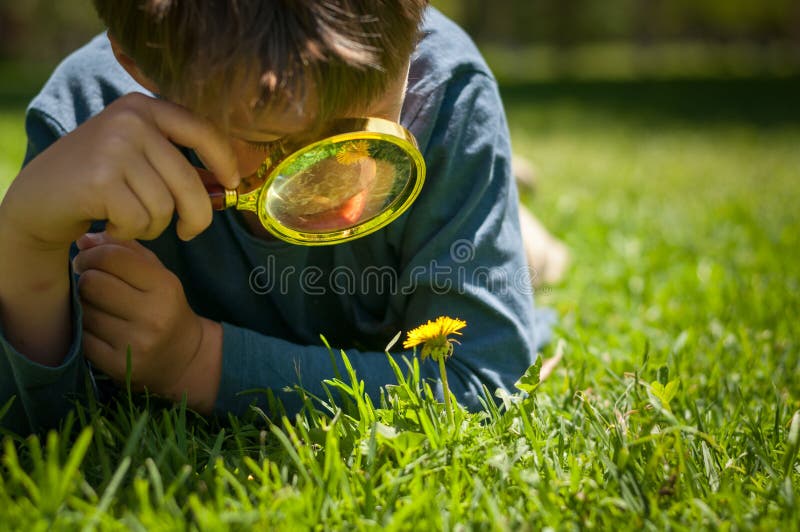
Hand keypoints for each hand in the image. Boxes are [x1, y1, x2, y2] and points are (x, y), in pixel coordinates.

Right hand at [2, 92, 239, 248]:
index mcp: (143, 107)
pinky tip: (110, 224)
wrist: (38, 199)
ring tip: (128, 219)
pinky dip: (130, 232)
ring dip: (153, 225)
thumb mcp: (137, 155)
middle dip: (196, 216)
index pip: (203, 130)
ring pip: (165, 206)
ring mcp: (114, 146)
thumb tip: (229, 182)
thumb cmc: (97, 181)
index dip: (225, 160)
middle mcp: (130, 119)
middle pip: (189, 182)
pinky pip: (140, 220)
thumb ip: (175, 160)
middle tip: (189, 233)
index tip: (232, 183)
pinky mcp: (100, 179)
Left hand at [73, 232, 221, 412]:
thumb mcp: (158, 274)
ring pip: (84, 310)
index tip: (87, 259)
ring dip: (84, 304)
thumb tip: (84, 238)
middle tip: (90, 282)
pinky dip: (84, 329)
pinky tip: (97, 328)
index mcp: (165, 287)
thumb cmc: (166, 307)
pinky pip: (83, 338)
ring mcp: (135, 343)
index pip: (113, 257)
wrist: (183, 357)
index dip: (91, 254)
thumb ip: (125, 250)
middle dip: (85, 278)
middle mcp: (152, 316)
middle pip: (93, 283)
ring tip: (97, 306)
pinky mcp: (118, 365)